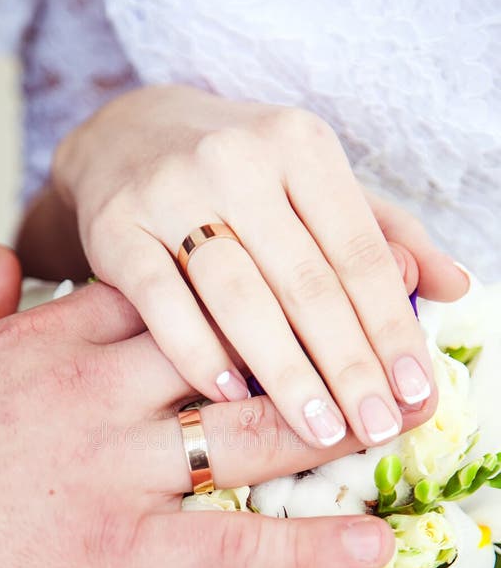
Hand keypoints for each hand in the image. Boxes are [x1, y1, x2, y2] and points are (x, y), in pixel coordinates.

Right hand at [0, 245, 427, 567]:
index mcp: (55, 339)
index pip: (172, 294)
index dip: (236, 292)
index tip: (286, 292)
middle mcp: (102, 390)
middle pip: (234, 349)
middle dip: (309, 343)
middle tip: (374, 345)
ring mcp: (119, 468)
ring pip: (249, 432)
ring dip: (333, 424)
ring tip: (396, 420)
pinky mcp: (123, 547)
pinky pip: (235, 541)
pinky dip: (309, 546)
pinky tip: (369, 543)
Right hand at [51, 84, 467, 449]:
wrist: (125, 138)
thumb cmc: (237, 176)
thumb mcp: (312, 183)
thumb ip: (382, 232)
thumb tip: (452, 285)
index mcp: (299, 144)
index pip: (360, 250)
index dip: (392, 328)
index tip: (415, 393)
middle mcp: (236, 158)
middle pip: (305, 279)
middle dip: (347, 364)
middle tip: (376, 429)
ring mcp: (169, 191)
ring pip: (239, 295)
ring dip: (284, 370)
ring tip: (318, 427)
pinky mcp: (115, 229)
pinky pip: (160, 301)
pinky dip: (198, 352)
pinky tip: (231, 398)